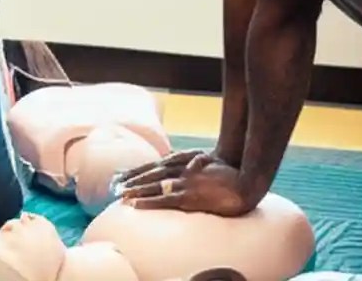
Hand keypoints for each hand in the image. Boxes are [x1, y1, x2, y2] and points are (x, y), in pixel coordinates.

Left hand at [118, 152, 254, 215]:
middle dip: (132, 179)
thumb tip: (188, 163)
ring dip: (135, 189)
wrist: (247, 180)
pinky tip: (136, 204)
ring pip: (153, 186)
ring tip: (120, 194)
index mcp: (184, 160)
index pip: (155, 165)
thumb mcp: (208, 158)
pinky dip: (148, 201)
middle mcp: (181, 169)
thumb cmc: (229, 170)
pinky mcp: (189, 197)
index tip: (122, 175)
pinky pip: (164, 200)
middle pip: (150, 174)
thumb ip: (193, 160)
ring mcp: (184, 183)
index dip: (137, 170)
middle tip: (115, 185)